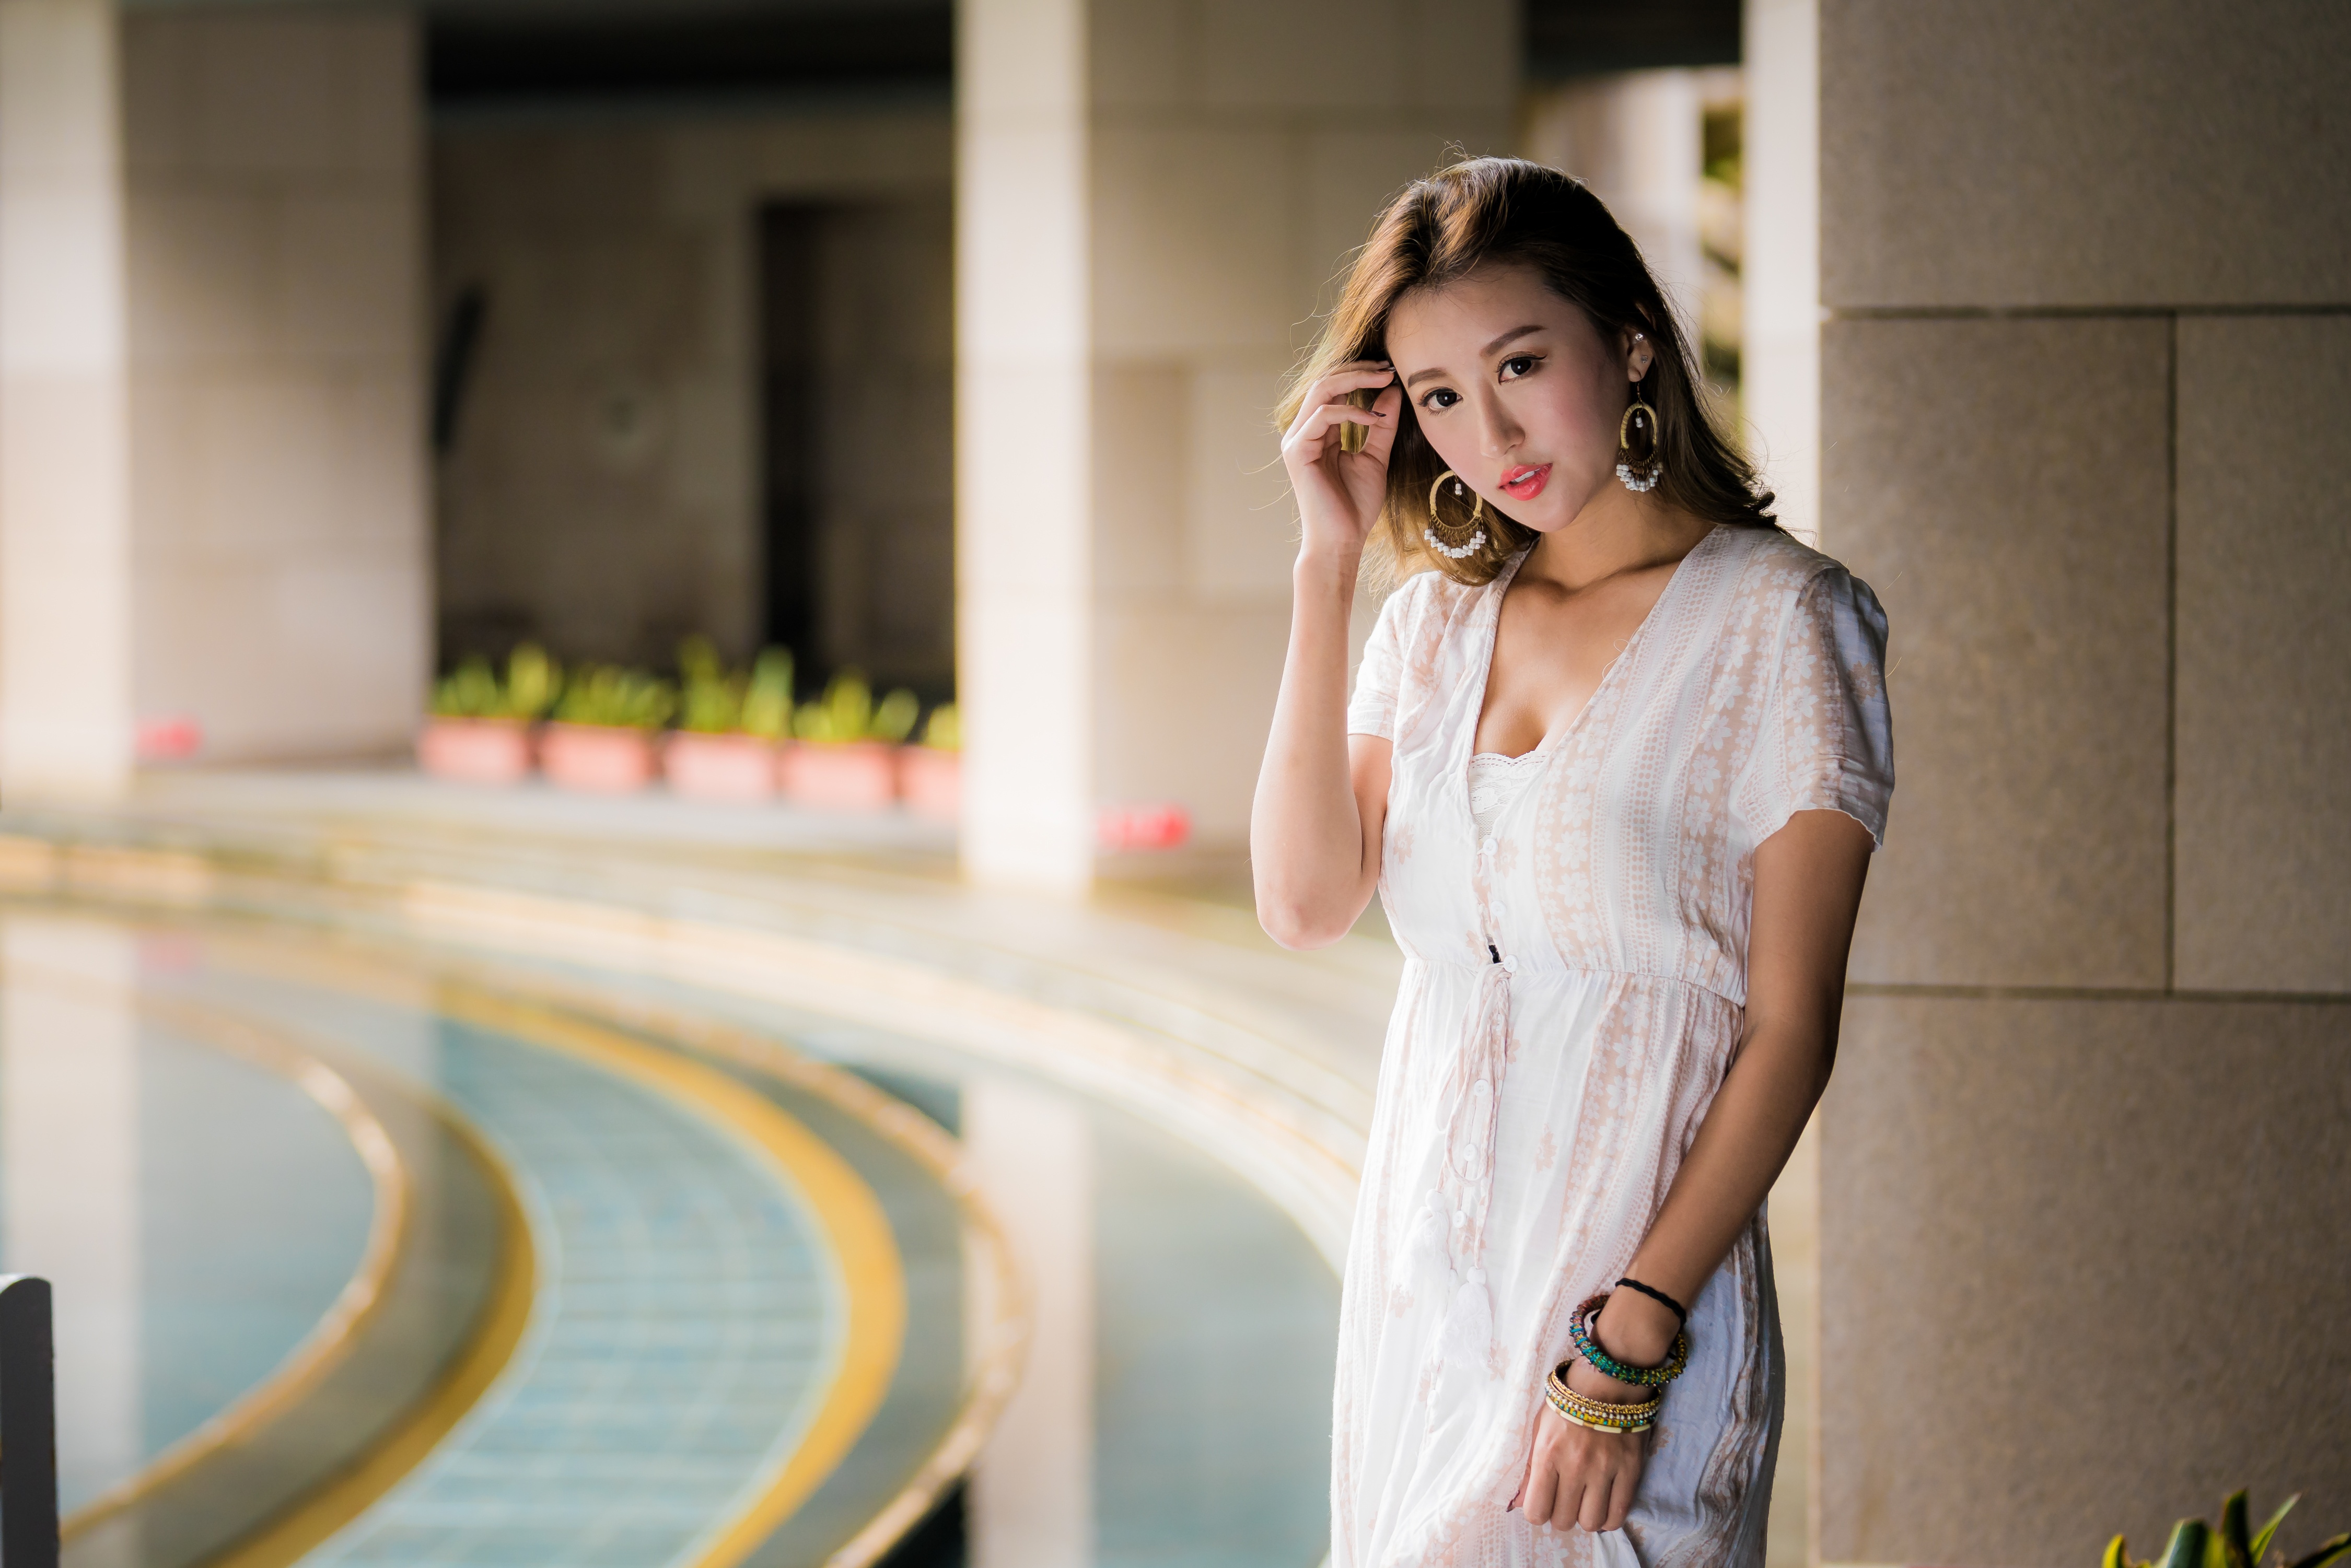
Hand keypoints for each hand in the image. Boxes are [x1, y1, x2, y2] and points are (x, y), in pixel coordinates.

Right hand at [1279, 361, 1402, 566]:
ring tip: (1384, 381)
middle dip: (1358, 370)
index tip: (1390, 371)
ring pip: (1321, 391)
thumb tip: (1392, 390)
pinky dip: (1351, 412)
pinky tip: (1374, 419)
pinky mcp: (1298, 451)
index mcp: (1319, 432)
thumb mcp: (1376, 457)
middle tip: (1387, 367)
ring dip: (1355, 381)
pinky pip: (1322, 416)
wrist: (1342, 540)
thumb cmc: (1355, 506)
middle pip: (1326, 382)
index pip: (1334, 390)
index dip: (1360, 375)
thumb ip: (1382, 425)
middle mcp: (1304, 432)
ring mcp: (1297, 440)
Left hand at [1515, 1395, 1644, 1533]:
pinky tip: (1604, 1504)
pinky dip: (1609, 1517)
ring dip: (1585, 1517)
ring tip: (1585, 1501)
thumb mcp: (1538, 1430)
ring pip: (1591, 1523)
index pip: (1536, 1511)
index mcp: (1547, 1454)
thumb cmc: (1566, 1405)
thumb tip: (1518, 1504)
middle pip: (1564, 1521)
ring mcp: (1605, 1470)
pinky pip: (1619, 1515)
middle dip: (1561, 1515)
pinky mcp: (1630, 1470)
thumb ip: (1529, 1469)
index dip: (1537, 1512)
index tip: (1543, 1502)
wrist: (1607, 1382)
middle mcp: (1575, 1466)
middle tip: (1565, 1499)